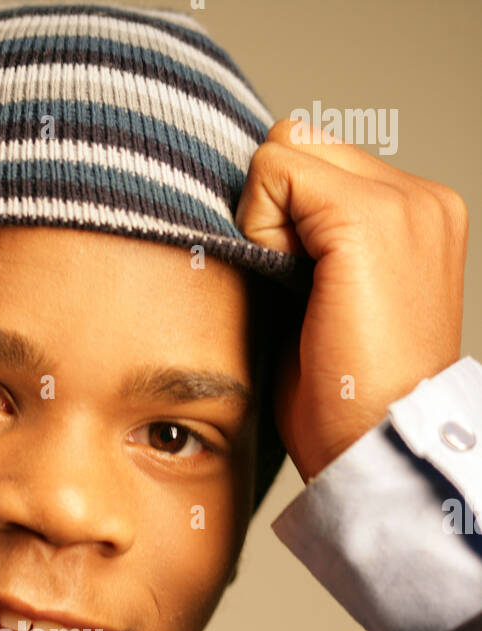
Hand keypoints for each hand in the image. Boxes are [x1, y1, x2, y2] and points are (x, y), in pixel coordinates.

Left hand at [236, 120, 467, 481]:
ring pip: (286, 147)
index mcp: (418, 219)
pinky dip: (260, 226)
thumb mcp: (325, 307)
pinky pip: (274, 170)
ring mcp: (404, 202)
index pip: (319, 162)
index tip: (291, 286)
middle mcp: (422, 199)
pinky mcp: (370, 218)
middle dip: (275, 209)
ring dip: (268, 217)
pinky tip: (289, 287)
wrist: (374, 447)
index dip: (283, 217)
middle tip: (288, 290)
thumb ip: (306, 246)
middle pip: (300, 143)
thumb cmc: (343, 402)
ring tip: (295, 293)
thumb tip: (249, 210)